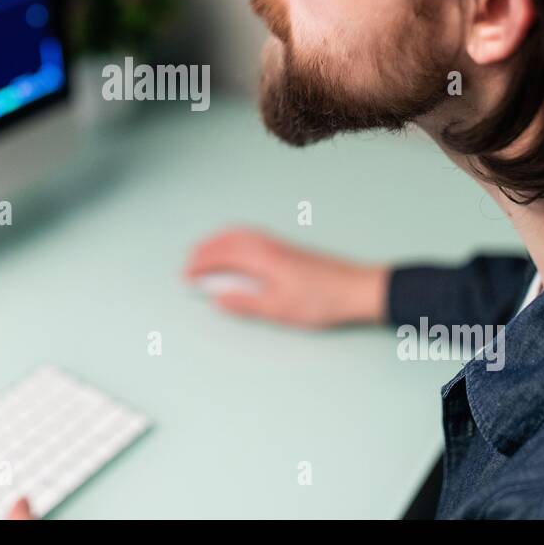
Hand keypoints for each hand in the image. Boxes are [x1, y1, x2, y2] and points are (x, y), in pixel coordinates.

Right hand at [184, 228, 389, 328]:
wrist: (357, 289)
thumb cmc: (322, 300)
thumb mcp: (278, 309)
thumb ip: (244, 303)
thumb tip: (218, 299)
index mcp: (262, 257)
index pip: (220, 255)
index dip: (199, 266)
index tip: (186, 278)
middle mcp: (268, 245)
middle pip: (227, 238)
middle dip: (204, 250)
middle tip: (190, 267)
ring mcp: (278, 244)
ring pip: (239, 234)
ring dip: (218, 243)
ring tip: (207, 260)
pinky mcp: (286, 248)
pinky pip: (251, 236)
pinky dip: (233, 241)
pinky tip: (236, 257)